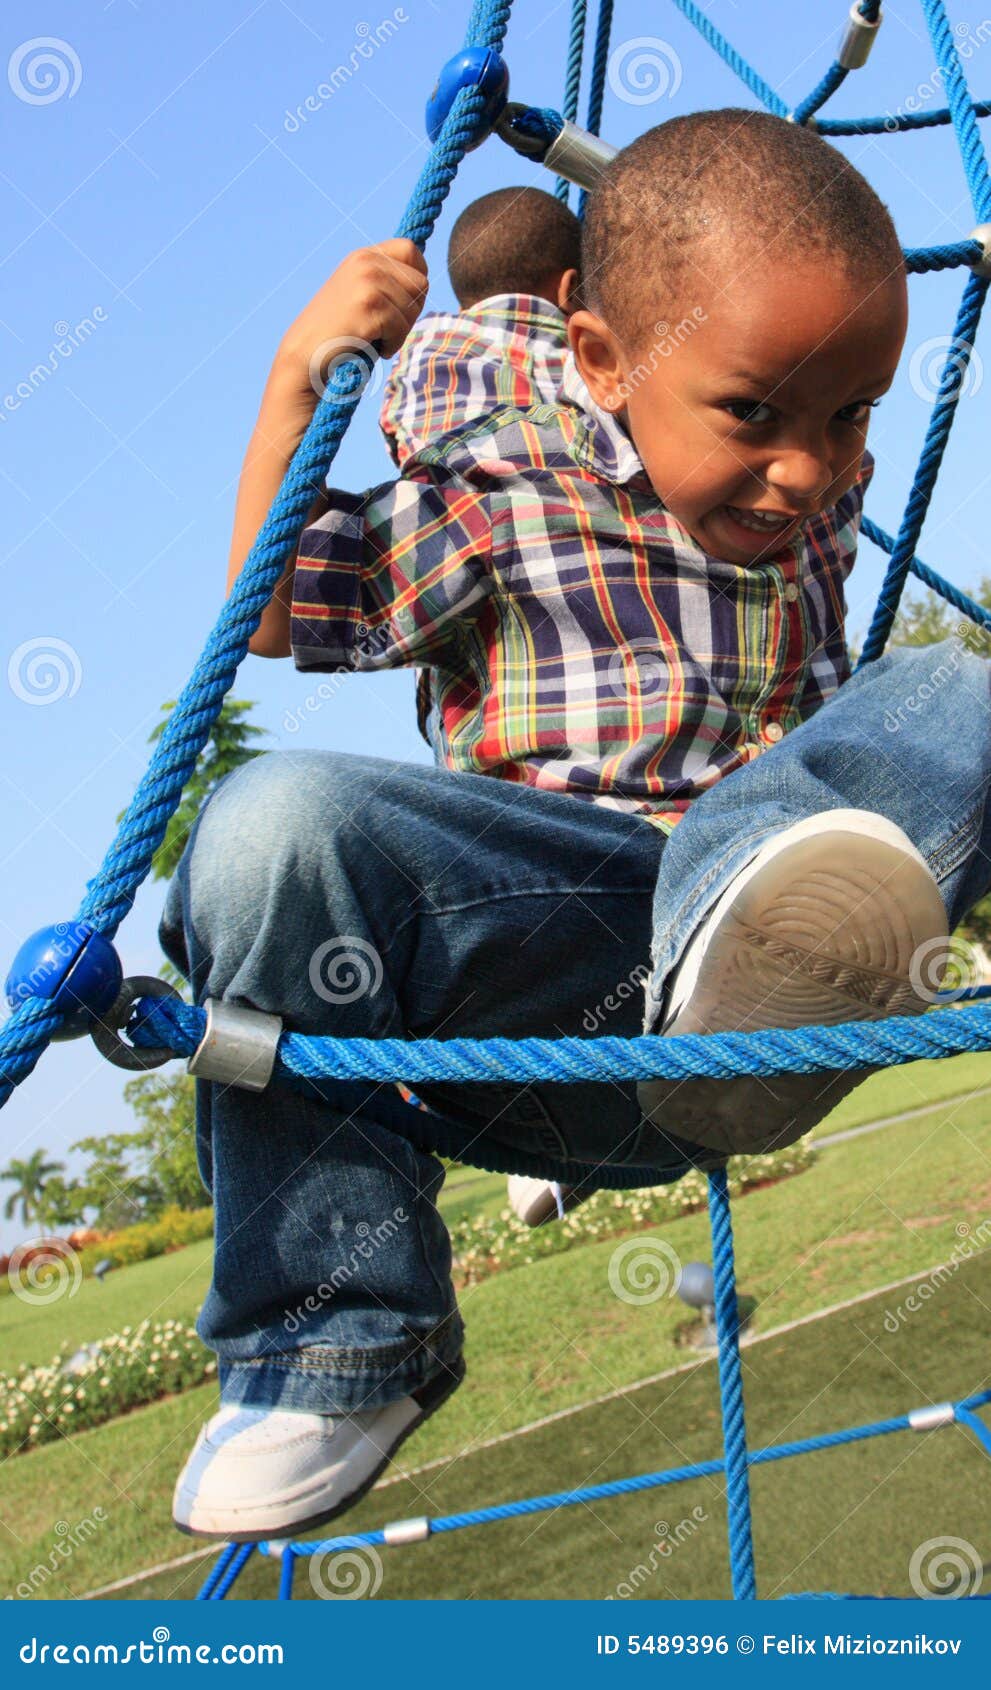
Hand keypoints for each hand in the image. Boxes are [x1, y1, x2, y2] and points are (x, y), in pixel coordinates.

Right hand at [276, 238, 428, 396]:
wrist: (305, 352)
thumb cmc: (338, 329)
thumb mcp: (360, 291)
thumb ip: (385, 279)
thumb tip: (422, 281)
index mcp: (364, 255)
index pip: (410, 249)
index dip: (416, 277)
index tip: (404, 302)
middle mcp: (366, 262)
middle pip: (420, 283)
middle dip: (411, 311)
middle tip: (388, 327)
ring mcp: (367, 283)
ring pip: (414, 308)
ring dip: (401, 331)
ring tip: (377, 337)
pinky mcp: (368, 307)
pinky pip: (401, 328)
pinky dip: (392, 345)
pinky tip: (374, 347)